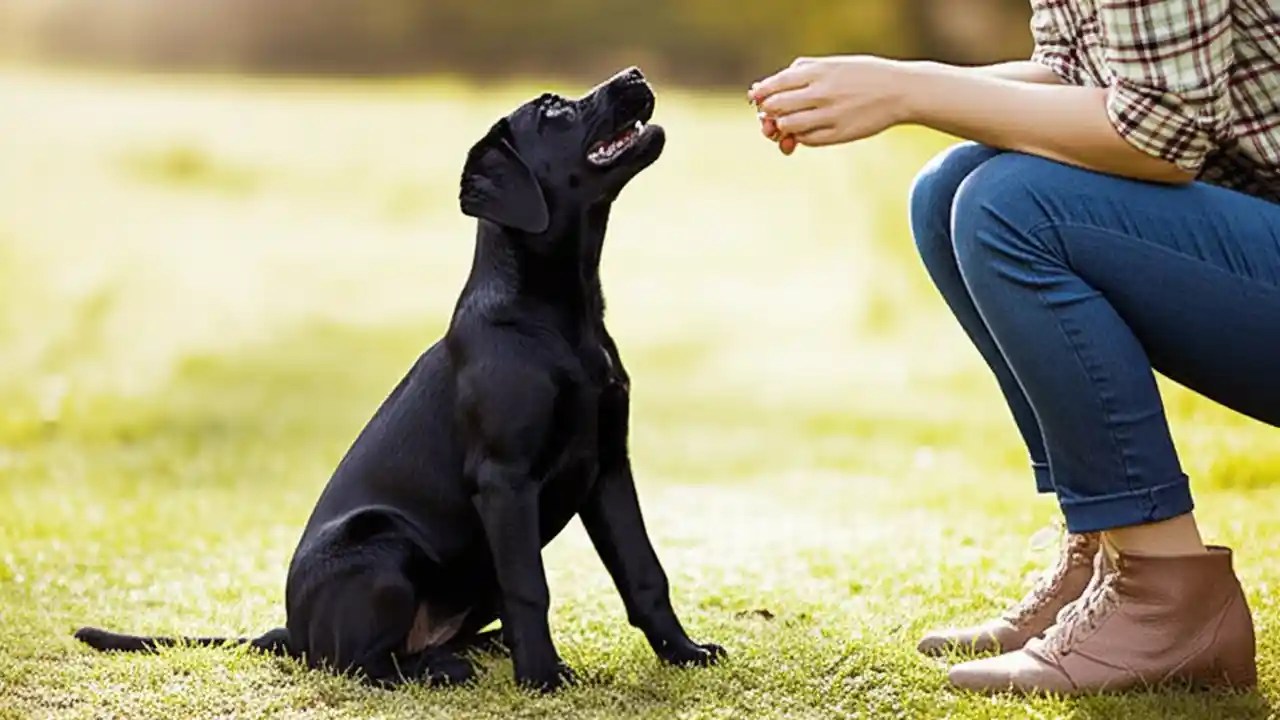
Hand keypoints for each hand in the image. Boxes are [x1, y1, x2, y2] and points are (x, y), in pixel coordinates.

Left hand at [750, 56, 910, 153]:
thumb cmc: (863, 75)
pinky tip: (805, 132)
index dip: (761, 94)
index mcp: (819, 71)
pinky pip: (808, 139)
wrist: (900, 91)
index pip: (776, 84)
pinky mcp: (839, 134)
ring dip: (781, 128)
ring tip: (787, 124)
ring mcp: (831, 115)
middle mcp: (822, 93)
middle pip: (777, 107)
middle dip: (767, 113)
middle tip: (769, 115)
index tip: (755, 98)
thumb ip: (803, 68)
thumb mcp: (834, 63)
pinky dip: (800, 137)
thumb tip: (772, 84)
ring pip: (788, 126)